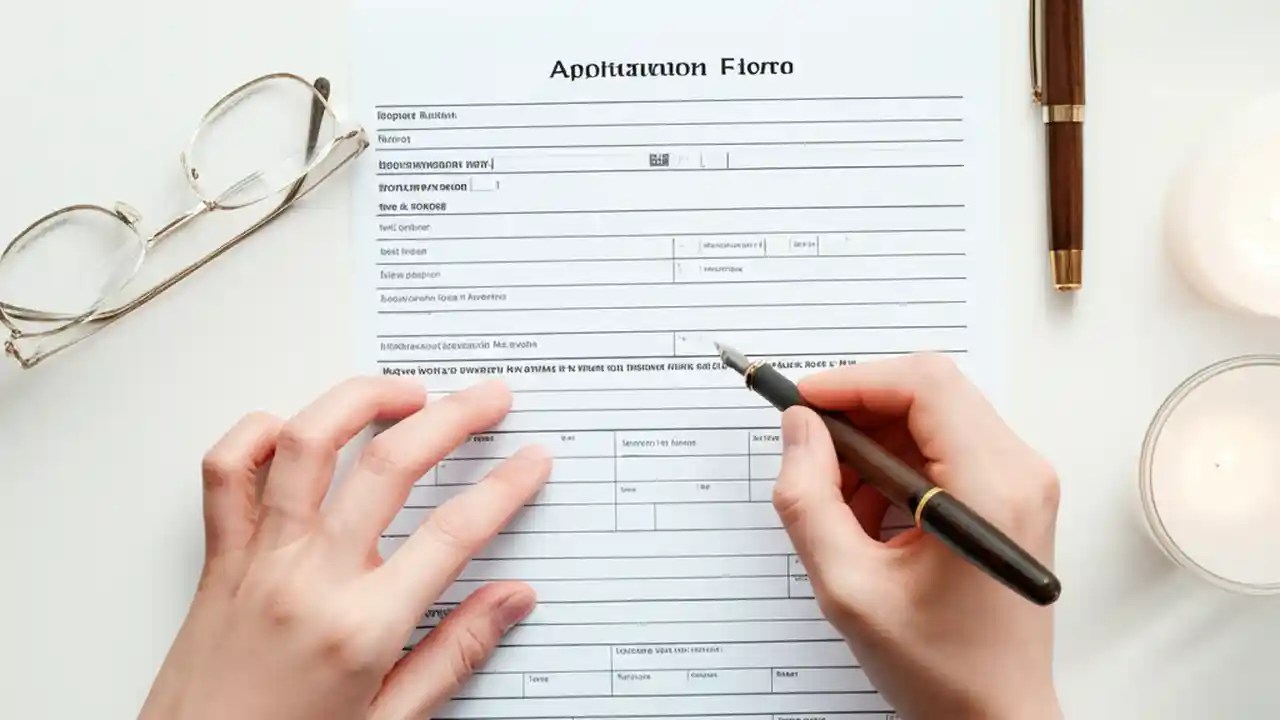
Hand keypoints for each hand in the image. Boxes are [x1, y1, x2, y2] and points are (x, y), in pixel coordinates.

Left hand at [139, 377, 549, 719]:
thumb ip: (456, 653)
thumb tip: (514, 600)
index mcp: (362, 627)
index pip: (454, 533)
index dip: (506, 486)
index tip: (531, 461)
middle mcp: (309, 579)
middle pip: (391, 466)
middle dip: (453, 418)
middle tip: (488, 399)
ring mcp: (260, 558)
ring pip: (307, 443)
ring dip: (361, 400)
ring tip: (404, 392)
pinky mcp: (221, 556)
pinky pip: (227, 470)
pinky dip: (258, 433)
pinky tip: (296, 427)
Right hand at [774, 355, 1061, 719]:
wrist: (996, 717)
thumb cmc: (940, 668)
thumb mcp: (849, 588)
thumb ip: (809, 500)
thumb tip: (799, 429)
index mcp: (990, 490)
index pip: (922, 386)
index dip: (853, 382)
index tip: (802, 403)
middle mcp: (1019, 473)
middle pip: (929, 391)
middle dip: (859, 412)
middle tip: (812, 451)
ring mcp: (1021, 483)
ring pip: (932, 416)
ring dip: (874, 444)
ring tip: (841, 505)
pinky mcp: (1010, 495)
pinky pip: (944, 446)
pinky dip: (895, 466)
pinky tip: (869, 518)